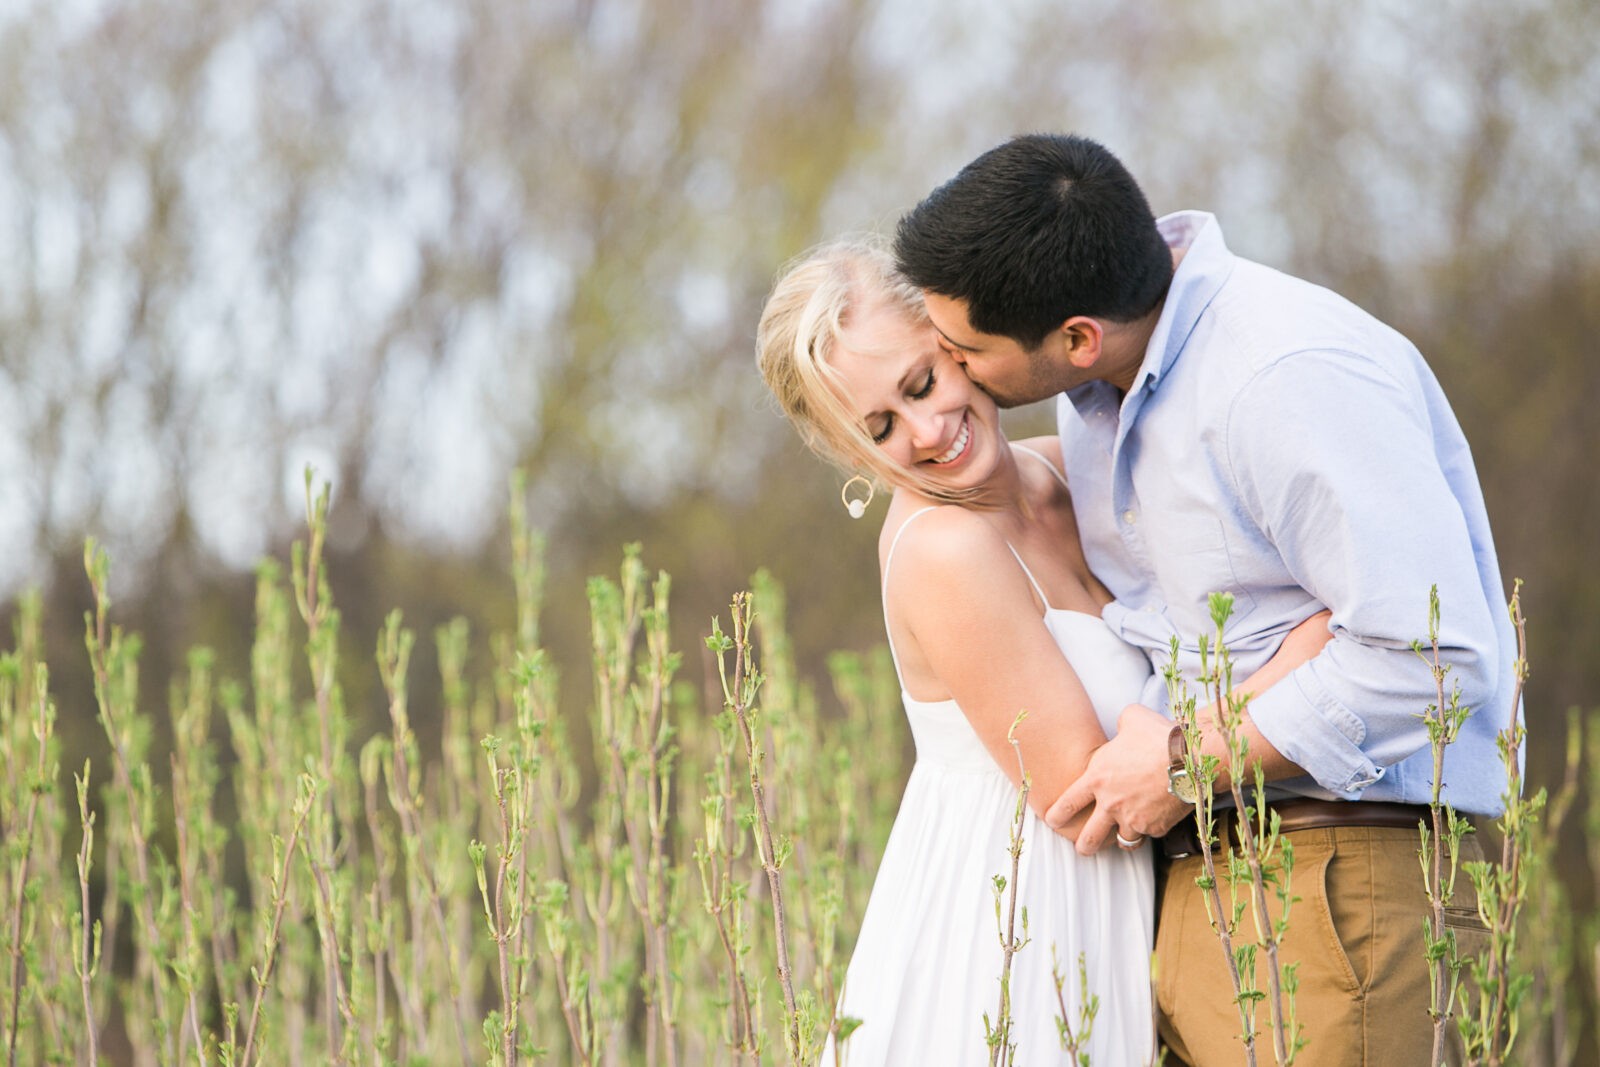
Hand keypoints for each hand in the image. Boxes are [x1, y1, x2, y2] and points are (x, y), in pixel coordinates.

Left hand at [1045, 703, 1190, 854]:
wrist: (1190, 758)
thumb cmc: (1158, 735)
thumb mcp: (1131, 718)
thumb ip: (1121, 727)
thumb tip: (1125, 727)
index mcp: (1097, 778)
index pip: (1067, 803)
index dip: (1057, 815)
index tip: (1052, 821)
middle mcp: (1111, 804)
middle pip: (1089, 837)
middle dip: (1083, 846)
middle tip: (1083, 848)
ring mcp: (1133, 819)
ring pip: (1122, 840)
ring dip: (1122, 838)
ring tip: (1122, 838)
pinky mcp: (1156, 828)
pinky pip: (1149, 833)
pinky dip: (1150, 829)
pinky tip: (1154, 820)